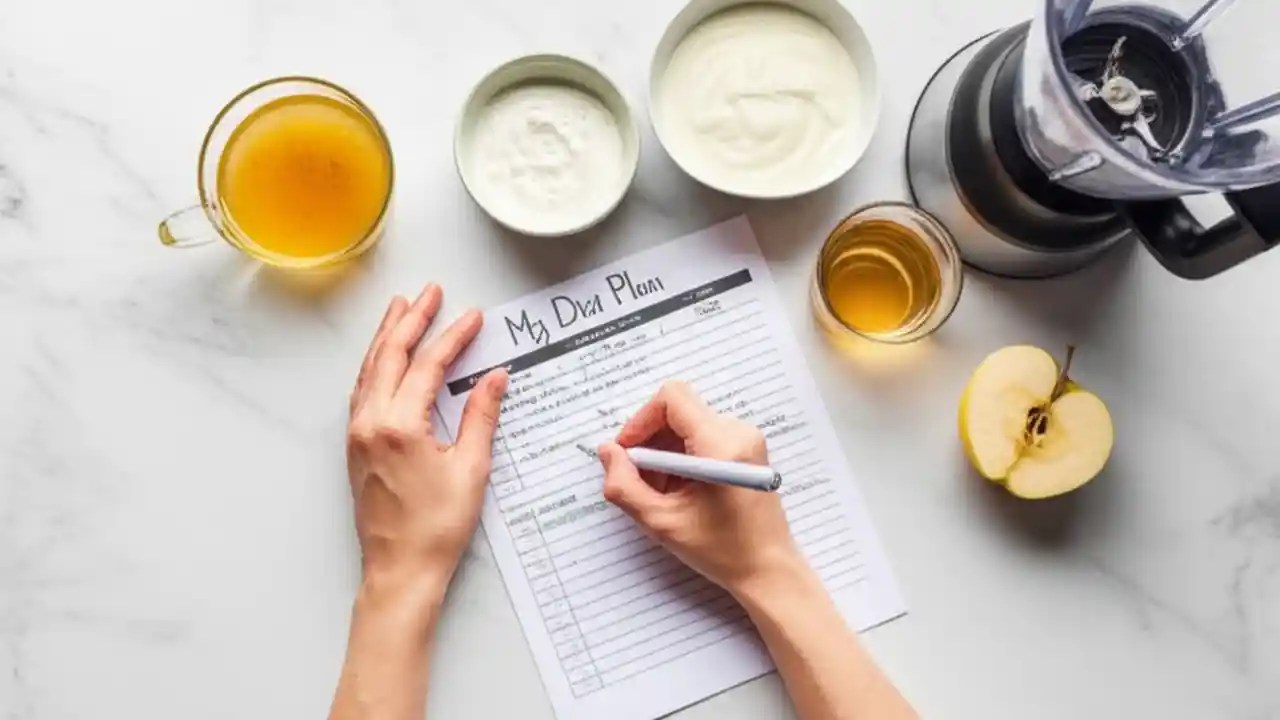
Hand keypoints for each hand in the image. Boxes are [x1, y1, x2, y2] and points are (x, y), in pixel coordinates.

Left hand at [346, 284, 507, 597]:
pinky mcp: (355, 447)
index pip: (428, 365)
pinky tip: (383, 358)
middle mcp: (370, 423)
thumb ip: (481, 416)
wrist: (400, 570)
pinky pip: (362, 390)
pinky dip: (375, 364)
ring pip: (369, 369)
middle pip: (389, 355)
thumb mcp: (471, 469)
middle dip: (411, 319)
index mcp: (399, 425)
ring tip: (401, 308)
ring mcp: (357, 434)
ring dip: (387, 336)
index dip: (452, 337)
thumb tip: (495, 378)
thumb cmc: (436, 528)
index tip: (472, 317)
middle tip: (430, 292)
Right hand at [598, 381, 802, 596]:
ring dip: (665, 452)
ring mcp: (746, 438)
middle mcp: (738, 432)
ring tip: (662, 492)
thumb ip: (624, 486)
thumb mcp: (661, 523)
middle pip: (678, 411)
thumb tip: (607, 452)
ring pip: (688, 424)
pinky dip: (682, 457)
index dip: (641, 420)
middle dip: (650, 442)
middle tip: (641, 481)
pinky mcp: (747, 448)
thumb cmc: (722, 551)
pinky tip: (680, 490)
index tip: (628, 453)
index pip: (672, 398)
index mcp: (722, 446)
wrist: (768, 569)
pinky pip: (703, 436)